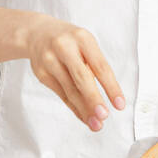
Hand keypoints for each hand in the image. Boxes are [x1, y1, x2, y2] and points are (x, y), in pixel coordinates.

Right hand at [23, 16, 124, 131]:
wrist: (38, 33)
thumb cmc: (70, 41)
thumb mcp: (85, 44)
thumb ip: (94, 67)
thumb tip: (108, 97)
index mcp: (82, 38)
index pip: (100, 66)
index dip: (111, 87)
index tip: (119, 104)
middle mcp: (64, 48)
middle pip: (82, 78)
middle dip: (94, 99)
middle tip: (104, 116)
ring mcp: (50, 61)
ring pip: (70, 90)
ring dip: (84, 109)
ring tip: (96, 123)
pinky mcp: (41, 73)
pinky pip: (61, 94)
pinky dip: (74, 107)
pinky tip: (84, 116)